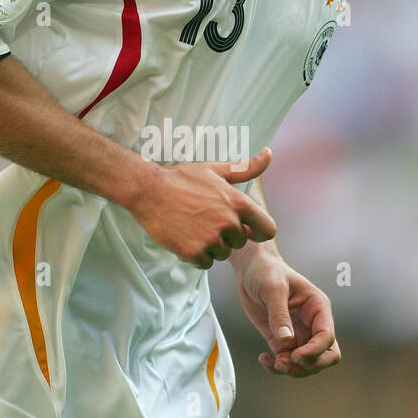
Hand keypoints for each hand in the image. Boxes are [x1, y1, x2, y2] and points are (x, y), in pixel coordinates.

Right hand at [127, 147, 277, 268]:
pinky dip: (197, 255)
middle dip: (227, 236)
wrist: (149, 190)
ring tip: (193, 227)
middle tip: (206, 220)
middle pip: (240, 243)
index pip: (267, 229)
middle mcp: (228, 223)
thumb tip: (268, 154)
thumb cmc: (182, 178)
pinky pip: (205, 263)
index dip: (258, 231)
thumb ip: (246, 168)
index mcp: (238, 203)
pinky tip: (185, 237)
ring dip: (211, 246)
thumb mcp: (216, 169)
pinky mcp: (194, 252)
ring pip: (222, 254)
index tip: (248, 230)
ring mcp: (211, 239)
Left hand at [236, 257, 340, 376]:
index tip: (295, 355)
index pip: (327, 336)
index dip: (315, 351)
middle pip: (327, 355)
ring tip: (273, 362)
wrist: (251, 270)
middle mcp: (313, 324)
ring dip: (293, 369)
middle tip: (286, 362)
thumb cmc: (266, 272)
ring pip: (308, 364)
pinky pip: (288, 362)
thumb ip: (279, 314)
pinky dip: (277, 367)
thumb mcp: (272, 288)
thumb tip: (286, 341)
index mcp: (318, 308)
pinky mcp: (282, 341)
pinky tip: (263, 358)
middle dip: (310, 365)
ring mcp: (299, 334)